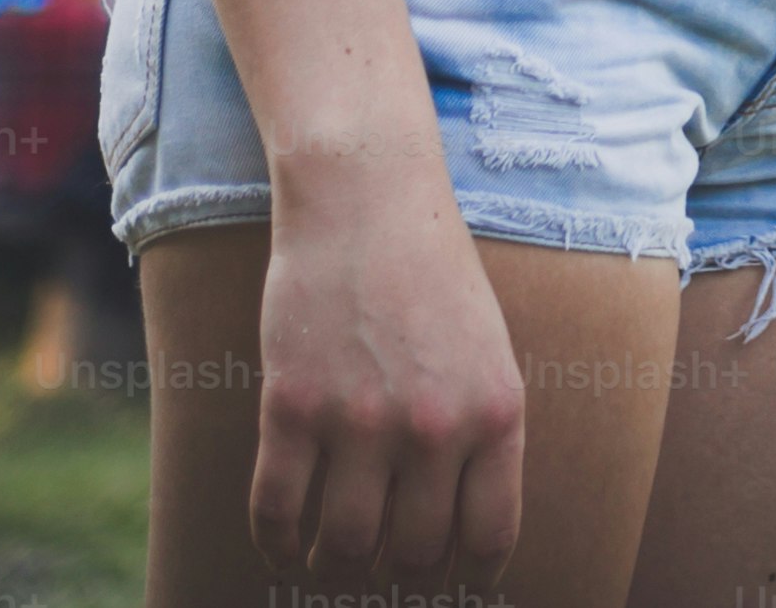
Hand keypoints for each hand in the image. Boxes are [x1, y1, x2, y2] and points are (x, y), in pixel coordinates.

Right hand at [247, 180, 527, 583]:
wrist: (368, 206)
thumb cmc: (436, 278)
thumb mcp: (492, 354)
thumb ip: (483, 434)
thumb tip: (462, 520)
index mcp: (497, 414)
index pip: (489, 535)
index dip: (470, 575)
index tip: (455, 582)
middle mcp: (435, 428)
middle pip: (413, 553)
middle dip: (398, 570)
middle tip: (385, 564)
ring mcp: (360, 421)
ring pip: (346, 545)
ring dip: (338, 564)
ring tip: (334, 558)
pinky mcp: (291, 409)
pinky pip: (277, 512)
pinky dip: (278, 544)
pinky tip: (285, 547)